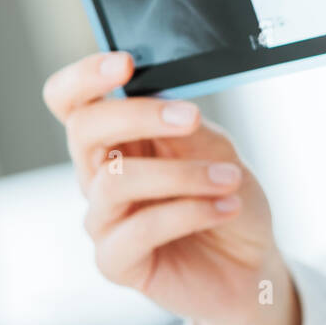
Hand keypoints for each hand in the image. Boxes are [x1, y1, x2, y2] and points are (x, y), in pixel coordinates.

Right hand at [42, 52, 299, 324]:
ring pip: (115, 181)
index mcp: (119, 136)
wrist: (252, 259)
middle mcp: (101, 174)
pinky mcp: (116, 261)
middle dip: (137, 115)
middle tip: (190, 116)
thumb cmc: (227, 194)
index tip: (124, 62)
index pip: (73, 99)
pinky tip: (225, 207)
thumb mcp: (217, 148)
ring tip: (230, 177)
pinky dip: (189, 212)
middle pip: (83, 130)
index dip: (84, 77)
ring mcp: (104, 219)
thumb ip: (185, 124)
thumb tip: (164, 99)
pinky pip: (137, 231)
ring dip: (181, 175)